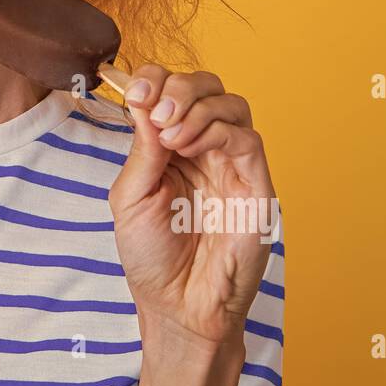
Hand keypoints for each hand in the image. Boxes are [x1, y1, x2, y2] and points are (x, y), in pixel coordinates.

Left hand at [107, 64, 277, 385]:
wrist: (178, 307)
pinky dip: (218, 132)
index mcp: (169, 146)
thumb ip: (141, 148)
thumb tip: (144, 98)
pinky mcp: (255, 185)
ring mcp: (231, 166)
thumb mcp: (131, 197)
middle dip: (178, 88)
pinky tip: (191, 148)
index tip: (136, 93)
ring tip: (171, 136)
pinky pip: (248, 139)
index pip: (171, 90)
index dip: (156, 79)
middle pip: (206, 87)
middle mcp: (203, 149)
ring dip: (197, 108)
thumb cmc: (152, 258)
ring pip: (231, 104)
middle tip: (157, 114)